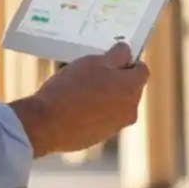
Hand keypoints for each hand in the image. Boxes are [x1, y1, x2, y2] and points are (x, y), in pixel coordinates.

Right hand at [8, 43, 149, 157]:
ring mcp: (117, 126)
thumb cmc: (70, 89)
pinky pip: (105, 118)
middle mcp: (130, 109)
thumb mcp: (92, 62)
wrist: (47, 123)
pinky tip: (76, 107)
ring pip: (117, 103)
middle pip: (131, 88)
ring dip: (105, 95)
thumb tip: (127, 51)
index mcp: (131, 88)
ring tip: (80, 91)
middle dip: (116, 79)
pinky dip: (96, 111)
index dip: (128, 62)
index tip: (111, 58)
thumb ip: (116, 55)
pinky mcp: (102, 137)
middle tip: (92, 73)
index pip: (142, 70)